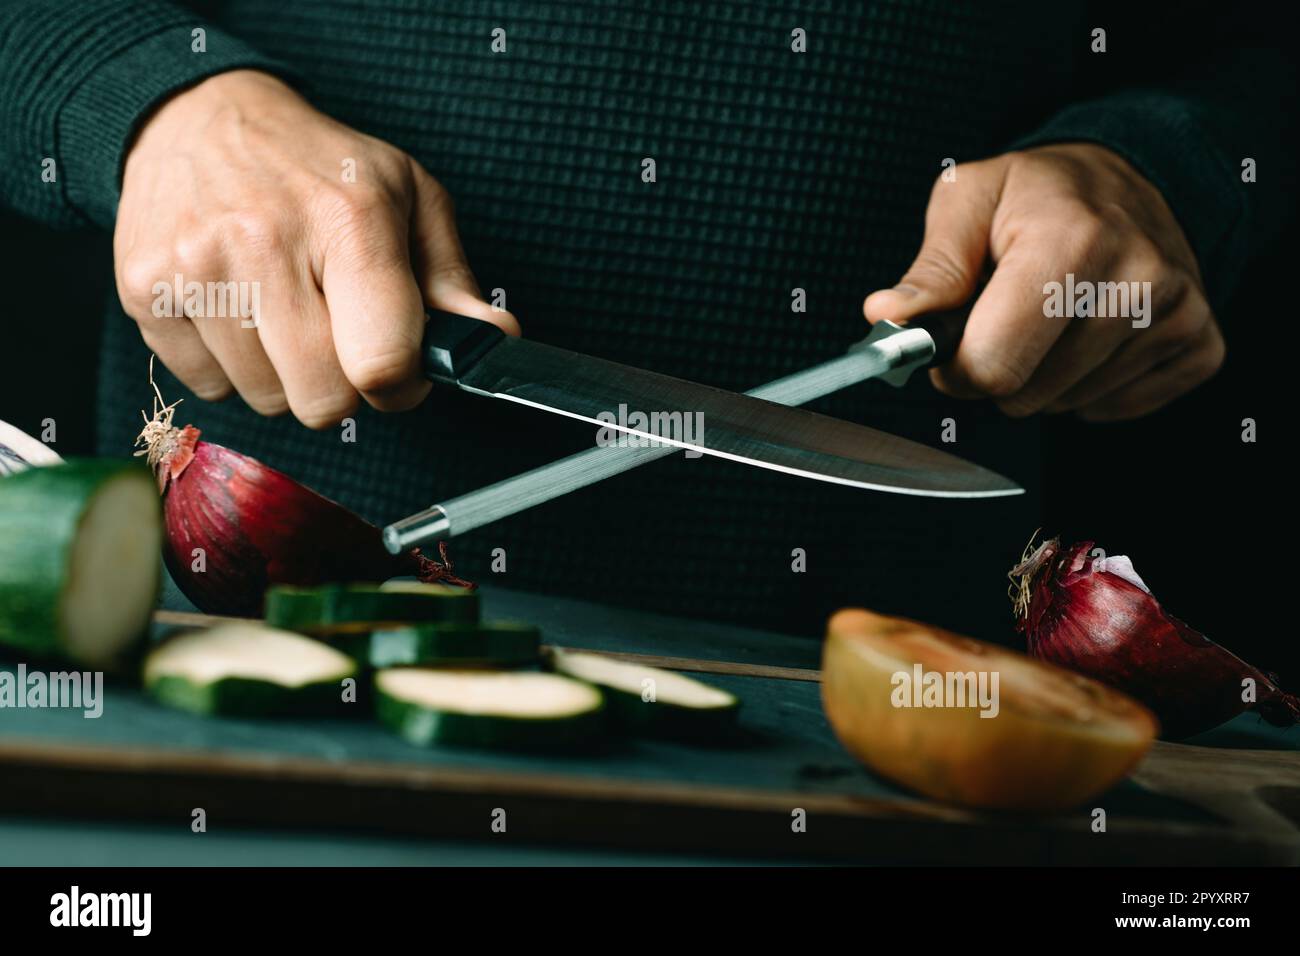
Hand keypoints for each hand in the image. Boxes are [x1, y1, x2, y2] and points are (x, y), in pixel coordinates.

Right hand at [114, 69, 517, 428]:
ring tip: (284, 310)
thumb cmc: (319, 166)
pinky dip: (232, 366)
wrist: (199, 119)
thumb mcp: (408, 198)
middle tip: (339, 336)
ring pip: (266, 401)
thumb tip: (495, 339)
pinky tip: (239, 310)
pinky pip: (210, 388)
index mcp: (348, 221)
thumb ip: (452, 280)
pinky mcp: (144, 292)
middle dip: (343, 386)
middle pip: (323, 402)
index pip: (381, 362)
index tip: (400, 370)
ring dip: (286, 375)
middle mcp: (265, 242)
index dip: (400, 386)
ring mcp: (196, 268)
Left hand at [863, 144, 1223, 420]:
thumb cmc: (1038, 192)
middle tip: (1006, 314)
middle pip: (1026, 397)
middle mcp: (1138, 280)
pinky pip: (1112, 410)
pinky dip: (1088, 385)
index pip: (993, 366)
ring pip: (1065, 406)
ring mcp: (1177, 316)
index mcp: (1072, 241)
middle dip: (998, 368)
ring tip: (1052, 314)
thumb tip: (887, 317)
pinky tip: (1090, 332)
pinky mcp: (1201, 346)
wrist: (1132, 175)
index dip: (955, 367)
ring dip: (1043, 375)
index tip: (952, 340)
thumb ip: (929, 269)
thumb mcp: (967, 199)